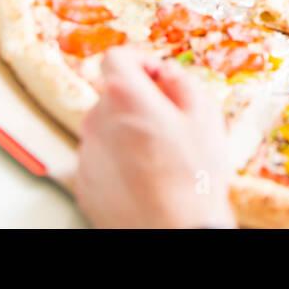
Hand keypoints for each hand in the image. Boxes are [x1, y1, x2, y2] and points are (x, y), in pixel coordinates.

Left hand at [76, 48, 233, 228]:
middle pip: (113, 96)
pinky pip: (101, 160)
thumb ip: (181, 81)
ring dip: (128, 133)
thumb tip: (166, 74)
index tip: (156, 75)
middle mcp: (97, 120)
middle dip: (138, 102)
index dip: (140, 61)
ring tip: (160, 157)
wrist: (174, 232)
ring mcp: (87, 154)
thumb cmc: (193, 177)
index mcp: (124, 96)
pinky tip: (146, 178)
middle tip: (169, 122)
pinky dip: (119, 162)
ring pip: (107, 129)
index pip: (116, 57)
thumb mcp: (205, 114)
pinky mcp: (83, 183)